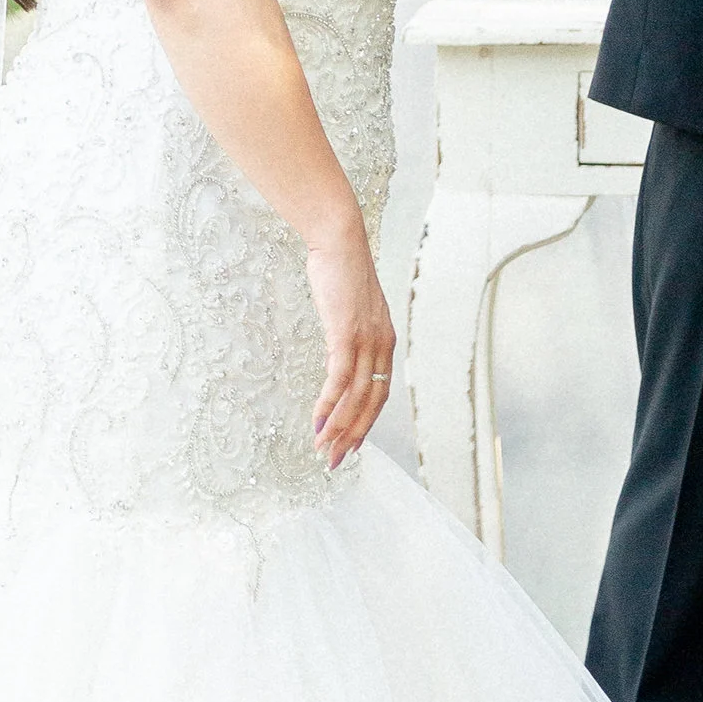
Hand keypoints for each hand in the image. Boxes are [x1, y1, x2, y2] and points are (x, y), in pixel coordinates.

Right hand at [308, 229, 394, 465]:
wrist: (340, 241)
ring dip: (337, 426)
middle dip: (352, 435)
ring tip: (322, 447)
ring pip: (355, 396)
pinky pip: (338, 378)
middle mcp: (380, 345)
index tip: (351, 444)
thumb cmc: (341, 274)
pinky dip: (328, 402)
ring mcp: (365, 340)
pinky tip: (317, 420)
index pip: (380, 394)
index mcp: (384, 342)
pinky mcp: (345, 333)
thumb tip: (334, 364)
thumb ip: (347, 340)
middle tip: (334, 460)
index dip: (366, 423)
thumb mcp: (349, 313)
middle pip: (371, 402)